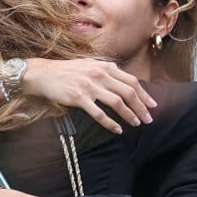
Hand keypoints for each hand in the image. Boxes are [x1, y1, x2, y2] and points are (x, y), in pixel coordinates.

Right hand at [23, 58, 156, 133]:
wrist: (43, 74)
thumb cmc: (67, 71)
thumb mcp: (90, 66)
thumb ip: (107, 72)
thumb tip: (124, 83)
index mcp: (105, 67)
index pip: (131, 81)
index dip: (144, 94)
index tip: (153, 105)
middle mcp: (100, 74)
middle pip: (128, 92)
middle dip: (141, 107)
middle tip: (148, 119)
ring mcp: (90, 86)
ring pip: (117, 102)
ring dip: (129, 115)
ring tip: (136, 124)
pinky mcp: (79, 97)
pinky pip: (99, 113)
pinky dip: (110, 123)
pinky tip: (117, 130)